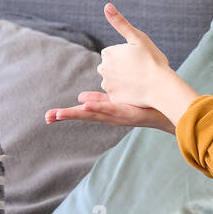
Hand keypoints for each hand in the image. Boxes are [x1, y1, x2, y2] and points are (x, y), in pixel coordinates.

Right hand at [45, 92, 175, 133]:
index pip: (80, 113)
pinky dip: (96, 107)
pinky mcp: (125, 112)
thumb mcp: (115, 101)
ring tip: (60, 113)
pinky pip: (108, 108)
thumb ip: (98, 99)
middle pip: (82, 116)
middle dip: (66, 116)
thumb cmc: (142, 104)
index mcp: (103, 112)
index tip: (48, 116)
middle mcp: (107, 116)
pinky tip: (85, 105)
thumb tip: (80, 96)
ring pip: (92, 114)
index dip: (65, 114)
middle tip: (48, 117)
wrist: (164, 110)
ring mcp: (116, 115)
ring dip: (76, 114)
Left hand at [95, 2, 171, 107]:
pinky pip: (118, 93)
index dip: (126, 55)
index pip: (112, 53)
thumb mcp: (137, 37)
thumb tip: (107, 5)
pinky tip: (136, 90)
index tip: (137, 58)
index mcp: (108, 54)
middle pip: (111, 67)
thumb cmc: (152, 59)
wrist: (161, 86)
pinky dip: (125, 92)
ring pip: (114, 80)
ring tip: (138, 79)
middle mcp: (103, 70)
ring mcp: (108, 85)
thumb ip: (120, 22)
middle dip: (121, 67)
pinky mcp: (114, 99)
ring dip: (122, 80)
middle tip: (139, 69)